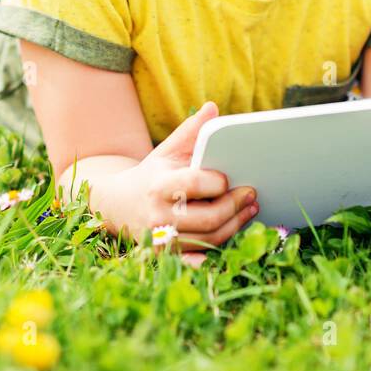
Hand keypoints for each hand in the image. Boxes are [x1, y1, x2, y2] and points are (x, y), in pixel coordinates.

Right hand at [109, 102, 258, 261]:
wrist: (118, 205)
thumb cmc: (151, 175)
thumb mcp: (166, 151)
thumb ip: (191, 131)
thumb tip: (213, 108)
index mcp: (159, 185)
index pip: (194, 185)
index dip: (217, 182)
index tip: (229, 177)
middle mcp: (159, 216)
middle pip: (209, 218)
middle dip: (236, 206)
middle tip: (252, 194)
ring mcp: (162, 240)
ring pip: (210, 239)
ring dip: (236, 225)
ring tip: (250, 209)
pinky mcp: (165, 256)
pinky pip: (198, 262)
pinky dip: (216, 255)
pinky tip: (233, 238)